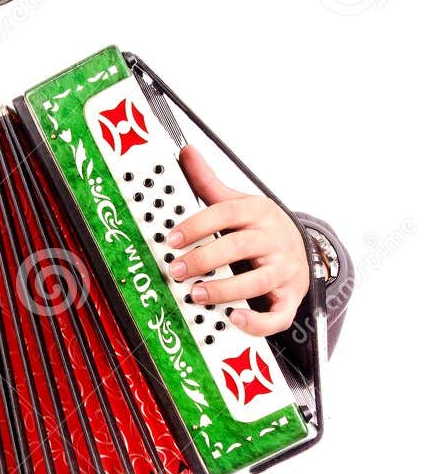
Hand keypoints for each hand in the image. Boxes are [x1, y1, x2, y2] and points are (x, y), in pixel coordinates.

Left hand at [166, 146, 310, 336]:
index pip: (225, 213)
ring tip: (196, 295)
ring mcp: (285, 270)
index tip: (170, 239)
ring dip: (225, 290)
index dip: (196, 225)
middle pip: (239, 246)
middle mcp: (274, 240)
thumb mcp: (239, 203)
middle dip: (204, 259)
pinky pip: (277, 315)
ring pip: (257, 281)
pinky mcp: (289, 299)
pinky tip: (234, 319)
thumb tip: (186, 151)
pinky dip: (257, 322)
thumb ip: (209, 183)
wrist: (303, 251)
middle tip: (175, 270)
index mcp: (258, 212)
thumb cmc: (262, 229)